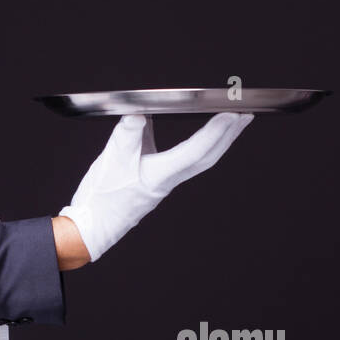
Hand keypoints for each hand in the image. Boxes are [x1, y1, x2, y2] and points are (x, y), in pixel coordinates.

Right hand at [60, 112, 253, 261]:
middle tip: (246, 115)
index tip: (231, 114)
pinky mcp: (155, 178)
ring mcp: (164, 180)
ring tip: (231, 122)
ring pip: (199, 159)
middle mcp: (168, 179)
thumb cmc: (101, 199)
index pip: (196, 151)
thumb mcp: (109, 163)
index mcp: (160, 175)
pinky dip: (196, 143)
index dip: (215, 132)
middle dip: (229, 136)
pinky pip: (183, 158)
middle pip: (207, 157)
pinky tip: (193, 131)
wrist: (92, 225)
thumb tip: (137, 114)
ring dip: (218, 140)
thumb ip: (125, 136)